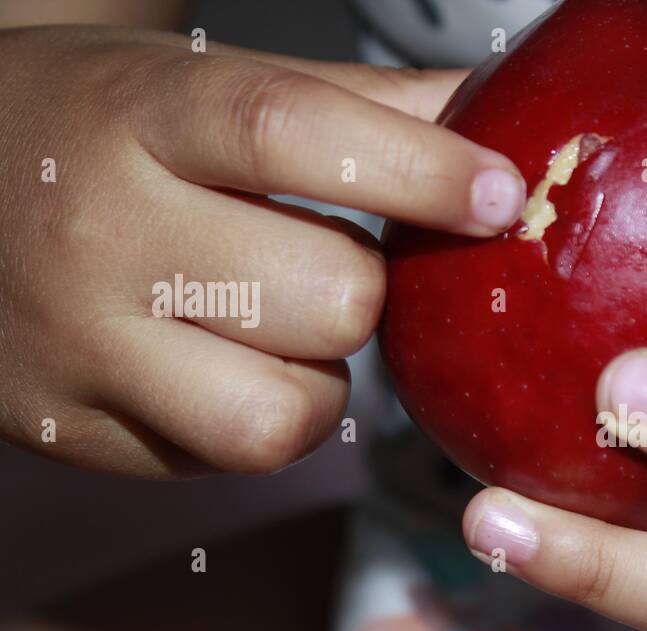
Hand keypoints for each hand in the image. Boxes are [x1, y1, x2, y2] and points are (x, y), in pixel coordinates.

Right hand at [0, 24, 523, 475]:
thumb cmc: (93, 132)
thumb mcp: (202, 85)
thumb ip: (356, 104)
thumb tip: (491, 113)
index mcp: (139, 117)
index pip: (294, 134)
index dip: (419, 171)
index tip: (503, 194)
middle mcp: (102, 234)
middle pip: (330, 299)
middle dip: (360, 289)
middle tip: (315, 258)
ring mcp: (80, 350)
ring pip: (287, 412)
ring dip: (316, 378)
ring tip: (270, 327)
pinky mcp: (76, 434)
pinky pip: (227, 462)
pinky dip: (255, 422)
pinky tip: (216, 367)